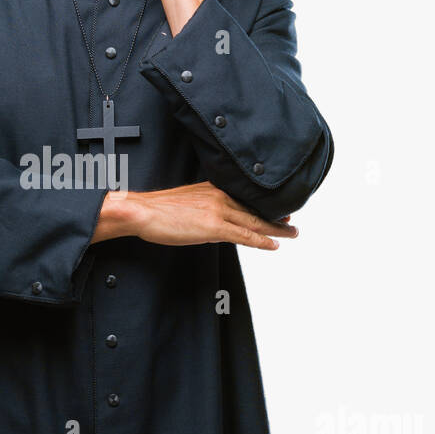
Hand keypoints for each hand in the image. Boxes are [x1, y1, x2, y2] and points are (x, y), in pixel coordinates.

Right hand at [93, 182, 296, 250]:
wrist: (142, 211)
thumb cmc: (155, 209)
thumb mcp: (184, 201)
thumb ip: (201, 207)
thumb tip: (207, 218)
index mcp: (213, 188)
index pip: (244, 198)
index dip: (263, 206)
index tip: (277, 209)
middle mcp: (220, 197)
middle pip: (254, 209)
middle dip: (276, 217)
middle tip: (292, 222)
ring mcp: (218, 211)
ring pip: (255, 222)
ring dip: (276, 230)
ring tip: (291, 233)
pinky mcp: (213, 227)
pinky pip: (244, 236)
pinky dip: (261, 241)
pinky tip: (273, 245)